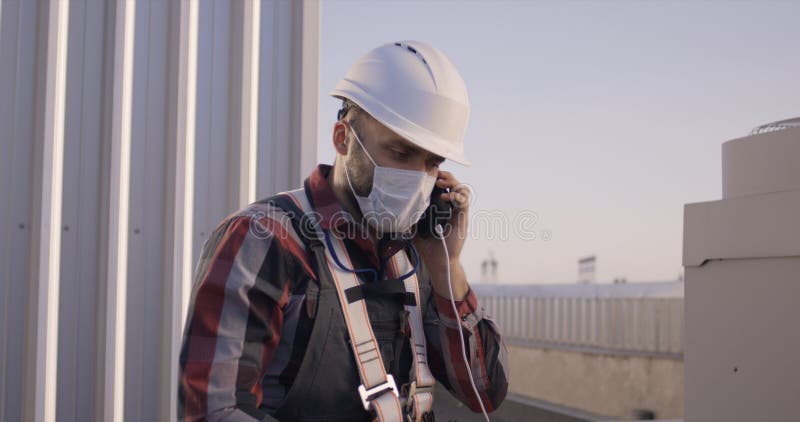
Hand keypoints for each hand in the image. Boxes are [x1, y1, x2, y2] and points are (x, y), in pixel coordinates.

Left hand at [413, 170, 470, 298]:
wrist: (438, 260)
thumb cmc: (427, 245)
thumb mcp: (414, 227)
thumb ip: (409, 216)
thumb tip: (395, 207)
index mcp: (440, 206)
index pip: (443, 186)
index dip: (438, 177)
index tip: (428, 173)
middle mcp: (451, 207)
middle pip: (454, 183)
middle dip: (446, 176)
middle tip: (436, 176)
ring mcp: (458, 212)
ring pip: (462, 189)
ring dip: (453, 183)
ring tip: (441, 184)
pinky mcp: (462, 218)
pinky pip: (464, 202)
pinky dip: (457, 197)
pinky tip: (447, 197)